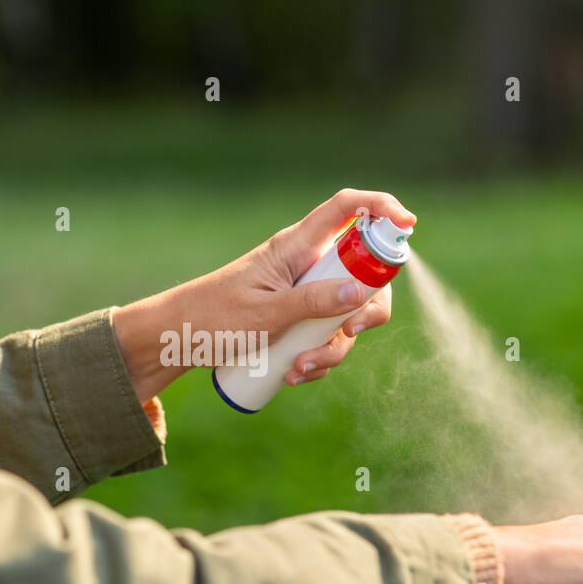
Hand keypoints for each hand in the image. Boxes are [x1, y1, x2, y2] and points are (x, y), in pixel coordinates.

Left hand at [113, 189, 416, 402]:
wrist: (172, 343)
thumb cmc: (208, 320)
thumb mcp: (263, 315)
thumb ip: (312, 302)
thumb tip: (362, 293)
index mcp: (295, 247)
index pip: (347, 208)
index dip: (382, 208)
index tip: (410, 225)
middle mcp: (305, 265)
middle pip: (364, 274)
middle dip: (365, 312)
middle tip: (348, 334)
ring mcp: (302, 294)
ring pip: (347, 315)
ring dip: (333, 348)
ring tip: (298, 370)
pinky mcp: (295, 321)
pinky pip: (326, 337)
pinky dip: (319, 358)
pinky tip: (294, 376)